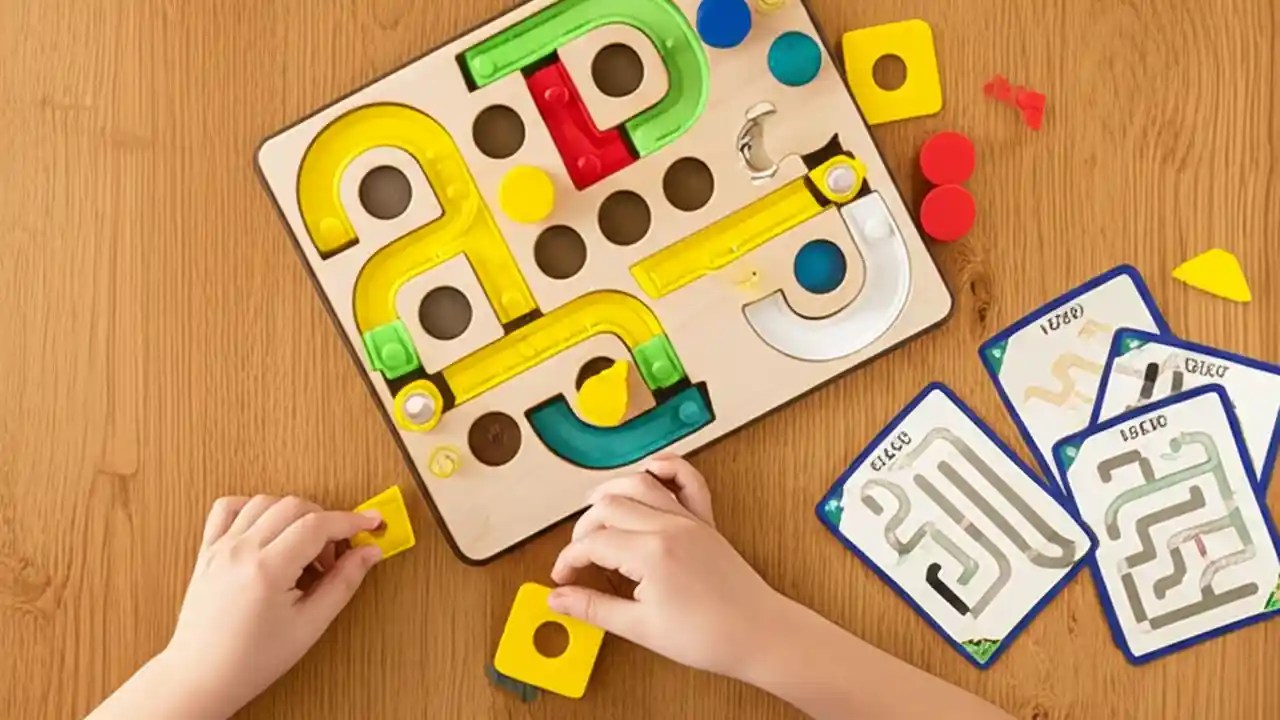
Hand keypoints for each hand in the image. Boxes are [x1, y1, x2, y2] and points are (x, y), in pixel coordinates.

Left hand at [96, 495, 384, 719]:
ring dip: (293, 515)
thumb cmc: (251, 660)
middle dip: (325, 522)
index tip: (371, 524)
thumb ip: (343, 583)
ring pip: (265, 502)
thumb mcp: (309, 626)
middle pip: (295, 506)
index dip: (351, 521)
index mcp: (267, 570)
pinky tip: (268, 530)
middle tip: (333, 556)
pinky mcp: (208, 550)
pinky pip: (228, 508)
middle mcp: (241, 550)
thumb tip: (369, 553)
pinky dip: (253, 508)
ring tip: (302, 549)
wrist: (202, 676)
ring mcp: (221, 547)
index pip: (318, 524)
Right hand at [548, 455, 788, 679]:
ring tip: (595, 510)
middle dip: (584, 528)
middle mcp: (669, 526)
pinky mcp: (705, 522)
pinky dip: (667, 468)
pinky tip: (651, 471)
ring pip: (640, 483)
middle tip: (578, 557)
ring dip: (612, 491)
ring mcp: (689, 520)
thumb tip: (558, 599)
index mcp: (650, 552)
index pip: (593, 543)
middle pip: (609, 507)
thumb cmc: (710, 636)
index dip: (569, 560)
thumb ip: (594, 608)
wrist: (759, 635)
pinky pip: (687, 480)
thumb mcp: (640, 628)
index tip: (563, 578)